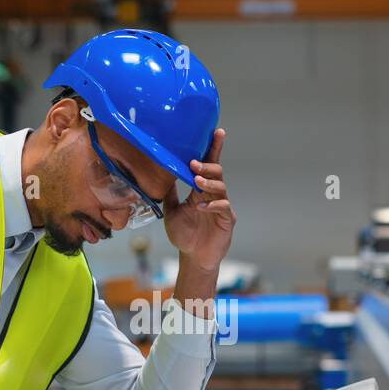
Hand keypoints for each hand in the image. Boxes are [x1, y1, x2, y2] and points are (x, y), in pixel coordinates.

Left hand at [164, 128, 232, 270]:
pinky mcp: (226, 221)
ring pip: (221, 187)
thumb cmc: (184, 235)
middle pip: (217, 172)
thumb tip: (162, 170)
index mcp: (201, 190)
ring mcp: (222, 207)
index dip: (213, 149)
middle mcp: (213, 195)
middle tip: (194, 163)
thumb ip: (169, 193)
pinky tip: (200, 207)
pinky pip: (223, 207)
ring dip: (208, 183)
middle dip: (207, 165)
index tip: (216, 132)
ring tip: (196, 182)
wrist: (193, 257)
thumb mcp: (171, 211)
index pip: (208, 166)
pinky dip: (212, 205)